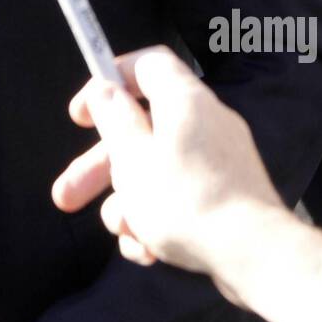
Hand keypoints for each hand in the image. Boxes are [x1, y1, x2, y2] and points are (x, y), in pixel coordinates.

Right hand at [52, 46, 285, 301]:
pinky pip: (182, 197)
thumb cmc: (185, 200)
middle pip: (141, 131)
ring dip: (130, 203)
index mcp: (184, 100)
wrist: (255, 255)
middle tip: (66, 195)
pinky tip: (146, 251)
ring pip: (157, 171)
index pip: (145, 66)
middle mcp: (205, 122)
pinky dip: (159, 220)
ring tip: (124, 233)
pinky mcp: (228, 196)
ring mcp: (219, 161)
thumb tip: (105, 89)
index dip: (109, 81)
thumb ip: (114, 119)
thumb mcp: (133, 158)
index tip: (82, 115)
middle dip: (101, 168)